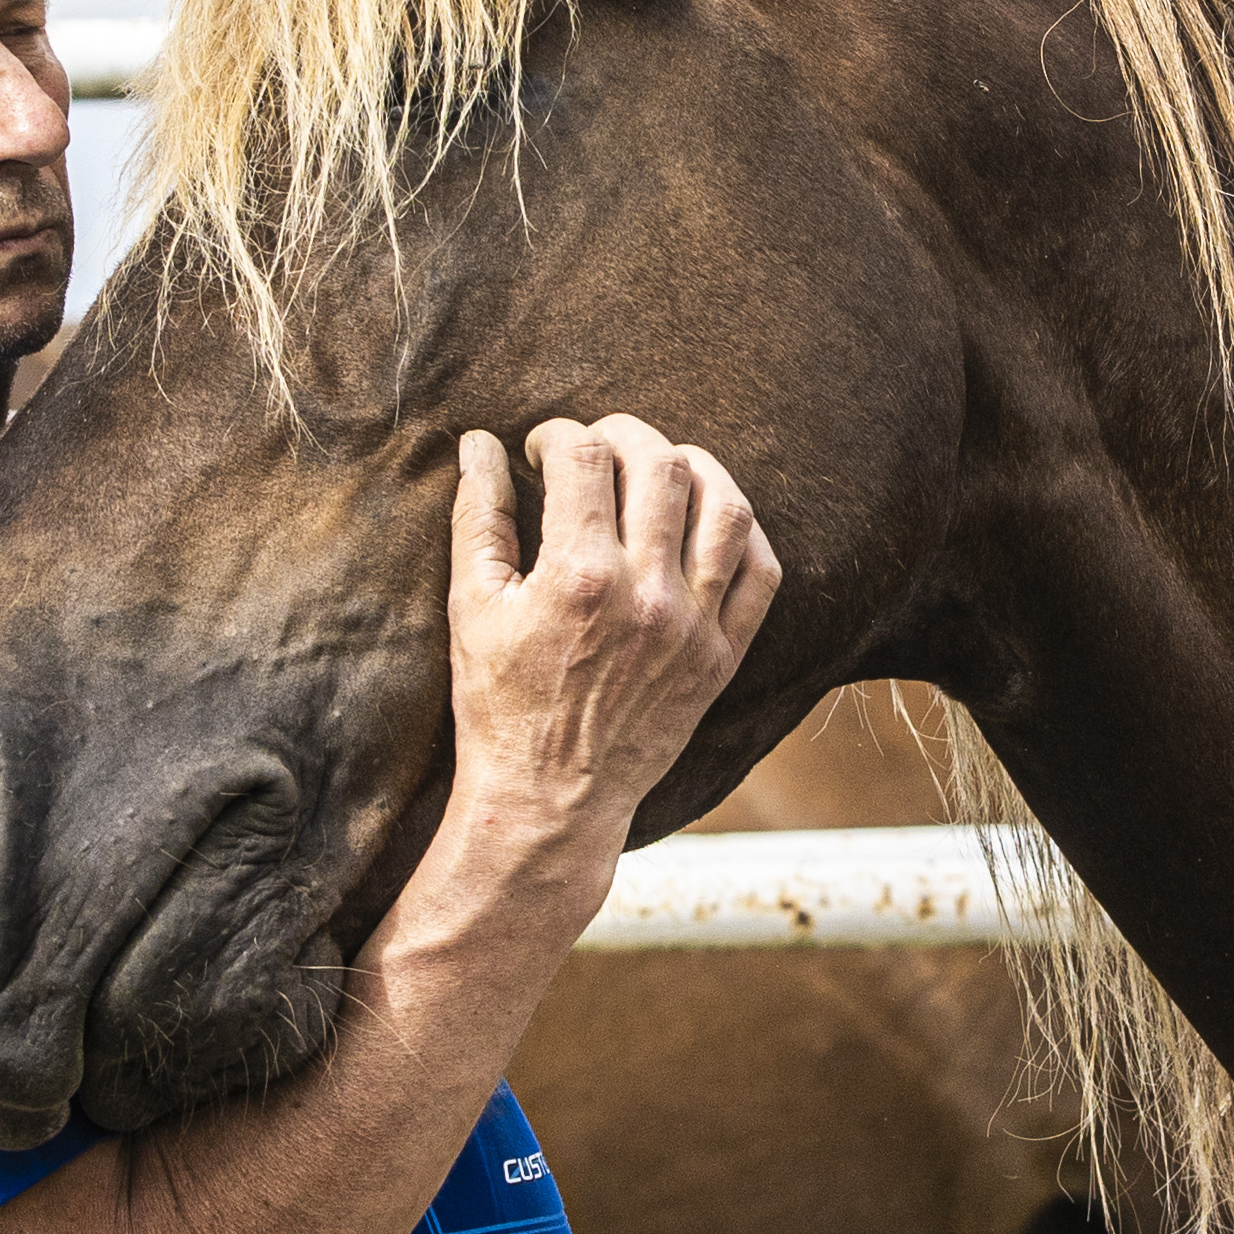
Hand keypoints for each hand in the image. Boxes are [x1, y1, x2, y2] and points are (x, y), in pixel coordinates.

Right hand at [441, 415, 781, 852]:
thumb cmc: (499, 706)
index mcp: (578, 576)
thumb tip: (478, 445)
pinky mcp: (722, 655)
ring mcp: (694, 626)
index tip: (542, 450)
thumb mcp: (472, 608)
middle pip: (659, 464)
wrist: (551, 799)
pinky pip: (761, 571)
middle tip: (596, 445)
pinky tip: (710, 516)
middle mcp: (647, 594)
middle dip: (622, 434)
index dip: (557, 435)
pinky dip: (743, 529)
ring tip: (660, 466)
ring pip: (725, 505)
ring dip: (694, 466)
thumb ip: (477, 518)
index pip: (583, 458)